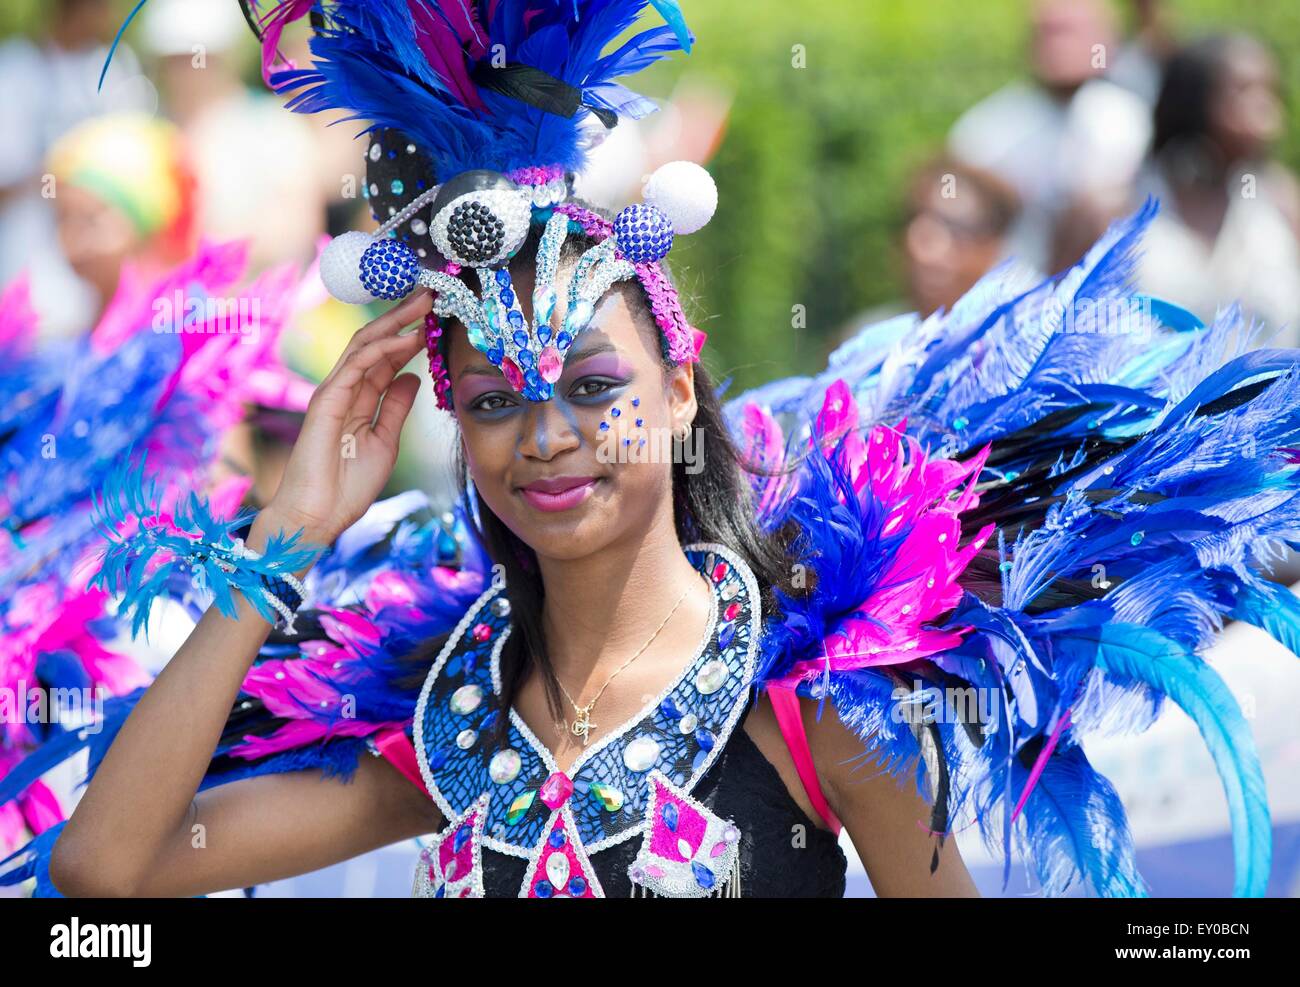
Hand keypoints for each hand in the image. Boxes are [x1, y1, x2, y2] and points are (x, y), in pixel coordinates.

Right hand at [259, 290, 433, 549]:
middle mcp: (345, 390)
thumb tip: (413, 376)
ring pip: (365, 345)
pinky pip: (358, 365)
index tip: (438, 318)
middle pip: (375, 342)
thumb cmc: (346, 487)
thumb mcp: (386, 442)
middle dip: (403, 316)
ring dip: (396, 322)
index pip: (386, 357)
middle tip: (432, 294)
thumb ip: (395, 408)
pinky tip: (408, 337)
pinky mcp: (327, 401)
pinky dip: (384, 348)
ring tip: (424, 304)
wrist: (316, 517)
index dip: (411, 335)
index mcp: (359, 400)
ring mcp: (333, 392)